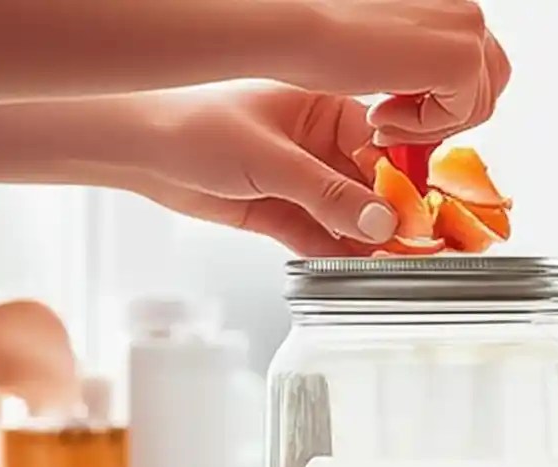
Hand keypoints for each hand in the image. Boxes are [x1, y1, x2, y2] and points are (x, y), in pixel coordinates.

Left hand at [119, 81, 395, 256]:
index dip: (401, 180)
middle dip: (387, 218)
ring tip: (388, 266)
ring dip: (363, 241)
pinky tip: (353, 270)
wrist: (139, 152)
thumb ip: (327, 194)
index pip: (380, 145)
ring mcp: (300, 177)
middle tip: (411, 248)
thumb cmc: (193, 126)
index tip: (419, 212)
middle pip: (369, 185)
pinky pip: (318, 235)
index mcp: (324, 106)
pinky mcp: (280, 211)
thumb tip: (379, 220)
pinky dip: (334, 254)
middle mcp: (318, 141)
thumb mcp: (271, 159)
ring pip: (345, 215)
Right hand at [284, 0, 510, 145]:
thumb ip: (423, 57)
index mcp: (451, 1)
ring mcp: (469, 30)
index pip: (478, 61)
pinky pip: (459, 114)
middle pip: (488, 84)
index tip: (397, 109)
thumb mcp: (389, 44)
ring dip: (426, 124)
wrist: (298, 28)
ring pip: (476, 104)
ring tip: (379, 119)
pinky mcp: (461, 59)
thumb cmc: (323, 32)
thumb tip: (444, 93)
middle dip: (444, 115)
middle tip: (393, 124)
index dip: (443, 97)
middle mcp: (467, 8)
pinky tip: (377, 113)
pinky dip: (419, 127)